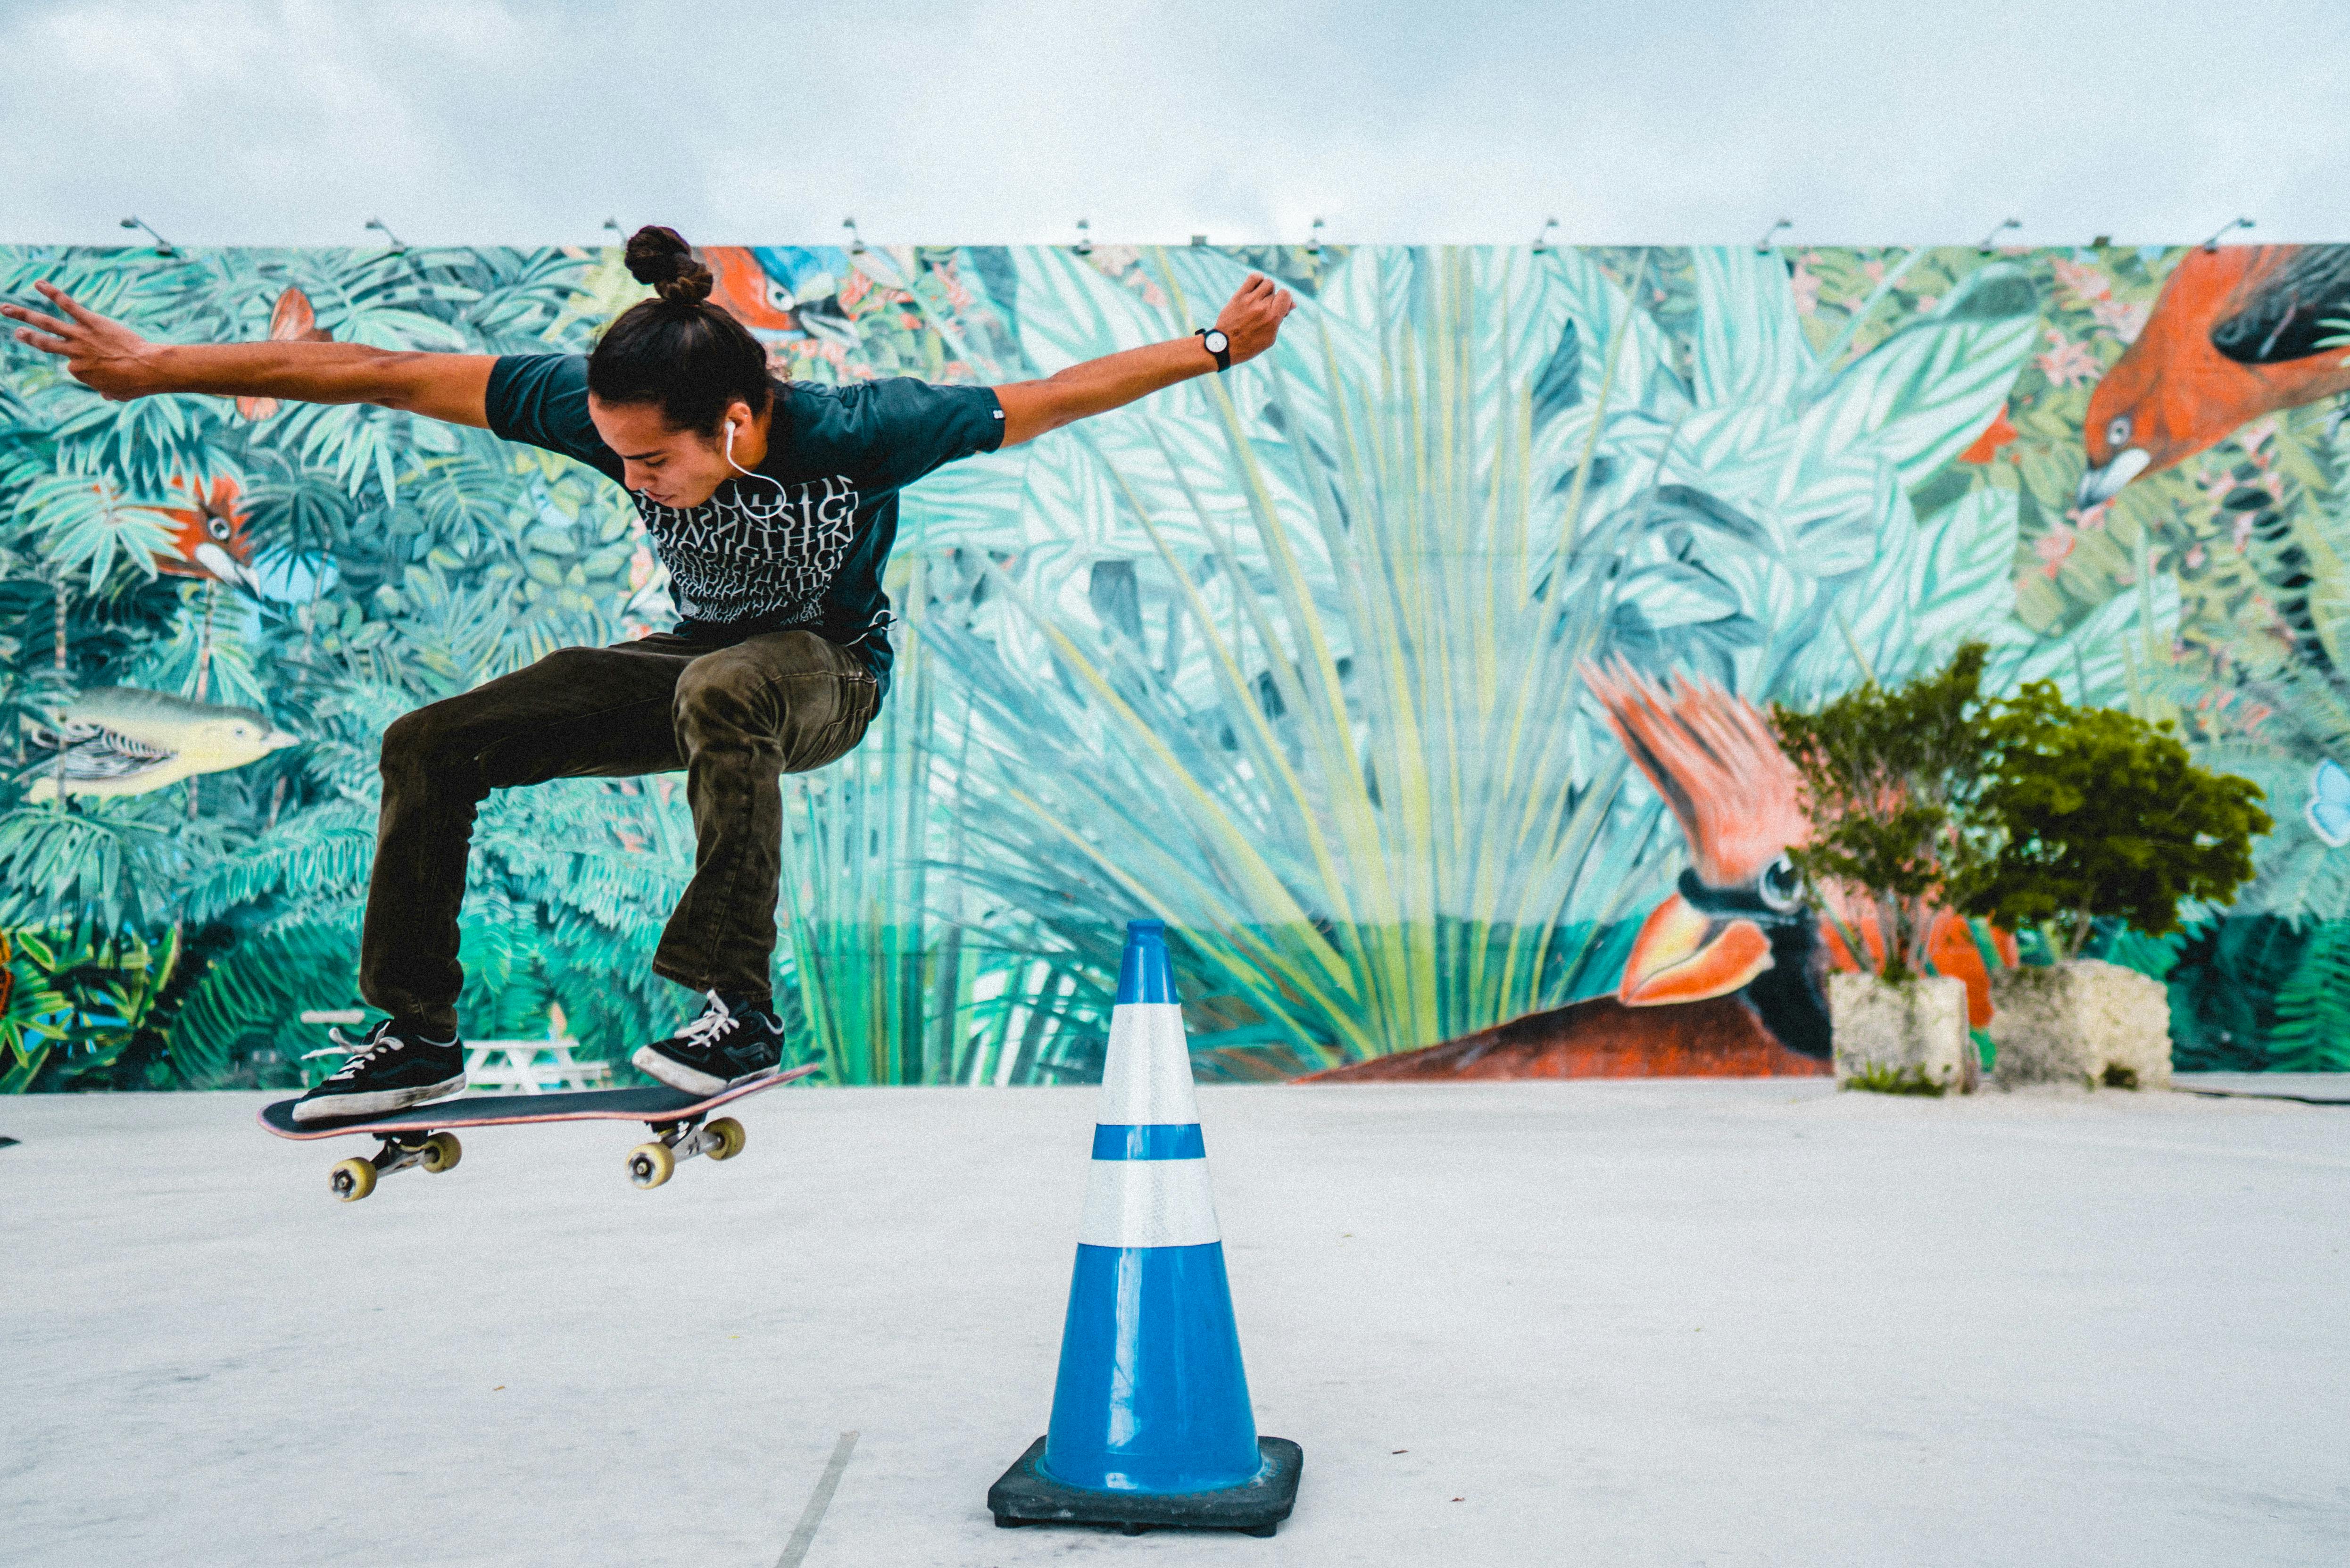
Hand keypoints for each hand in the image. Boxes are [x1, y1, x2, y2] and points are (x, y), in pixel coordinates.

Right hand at [2, 281, 161, 399]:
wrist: (148, 368)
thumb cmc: (137, 384)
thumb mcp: (119, 393)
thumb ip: (108, 392)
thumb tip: (107, 395)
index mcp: (79, 372)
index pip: (74, 365)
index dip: (90, 366)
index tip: (110, 367)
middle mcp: (74, 354)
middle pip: (44, 343)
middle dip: (28, 336)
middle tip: (16, 332)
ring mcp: (80, 337)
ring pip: (46, 323)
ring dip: (24, 315)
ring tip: (5, 308)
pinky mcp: (91, 322)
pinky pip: (68, 305)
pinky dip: (52, 293)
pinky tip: (39, 283)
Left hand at [1213, 273, 1295, 365]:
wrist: (1224, 346)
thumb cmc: (1249, 344)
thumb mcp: (1270, 337)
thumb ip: (1280, 319)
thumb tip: (1292, 304)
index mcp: (1272, 319)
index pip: (1286, 295)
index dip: (1285, 300)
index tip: (1279, 307)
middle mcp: (1262, 308)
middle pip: (1275, 292)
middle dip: (1273, 300)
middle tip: (1265, 310)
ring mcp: (1250, 301)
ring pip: (1267, 283)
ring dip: (1266, 290)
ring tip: (1260, 299)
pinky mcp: (1239, 296)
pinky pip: (1253, 277)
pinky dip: (1258, 279)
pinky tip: (1256, 287)